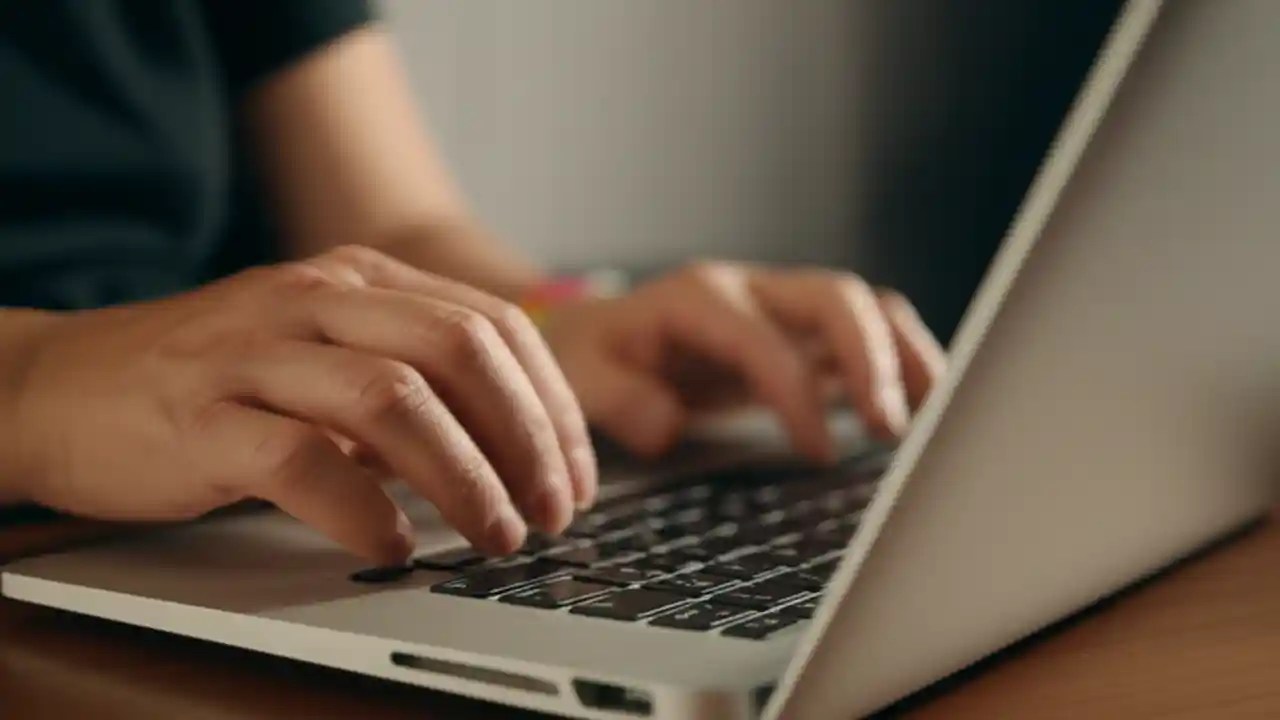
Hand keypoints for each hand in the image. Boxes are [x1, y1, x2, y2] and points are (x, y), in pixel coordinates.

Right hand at [9, 246, 595, 562]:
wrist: (63, 385)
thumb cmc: (214, 381)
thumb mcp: (325, 355)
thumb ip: (411, 381)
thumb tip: (516, 444)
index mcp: (359, 279)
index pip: (492, 324)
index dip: (551, 404)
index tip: (576, 474)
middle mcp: (315, 298)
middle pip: (460, 349)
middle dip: (528, 437)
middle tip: (552, 510)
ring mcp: (256, 352)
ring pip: (393, 398)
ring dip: (466, 476)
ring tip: (496, 534)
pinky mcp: (203, 416)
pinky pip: (301, 459)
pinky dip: (362, 509)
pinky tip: (394, 544)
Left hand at [545, 262, 945, 459]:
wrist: (595, 335)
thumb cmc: (590, 356)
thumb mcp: (583, 375)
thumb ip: (618, 397)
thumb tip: (668, 425)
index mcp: (698, 298)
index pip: (765, 341)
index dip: (797, 395)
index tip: (818, 453)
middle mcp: (749, 292)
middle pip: (834, 298)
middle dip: (869, 358)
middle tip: (888, 427)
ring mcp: (779, 309)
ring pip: (863, 307)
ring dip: (902, 352)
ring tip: (935, 410)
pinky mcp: (798, 334)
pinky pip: (863, 334)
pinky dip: (898, 361)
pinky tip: (922, 403)